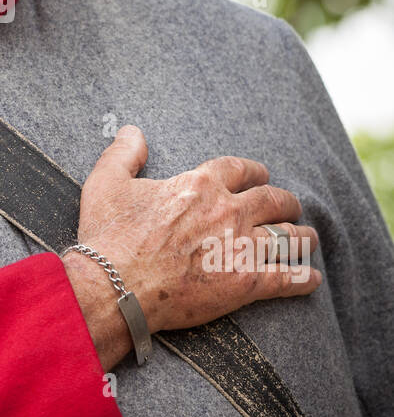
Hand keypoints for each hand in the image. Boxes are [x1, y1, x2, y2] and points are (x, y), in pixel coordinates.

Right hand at [63, 125, 320, 368]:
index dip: (254, 172)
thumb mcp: (106, 183)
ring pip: (287, 237)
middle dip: (286, 202)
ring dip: (301, 236)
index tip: (260, 176)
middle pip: (273, 200)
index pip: (239, 169)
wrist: (115, 285)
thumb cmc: (109, 236)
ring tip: (309, 238)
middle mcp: (227, 211)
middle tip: (291, 207)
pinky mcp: (246, 282)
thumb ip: (123, 154)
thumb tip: (131, 131)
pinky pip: (286, 278)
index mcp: (199, 185)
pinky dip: (302, 279)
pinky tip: (311, 279)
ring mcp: (240, 247)